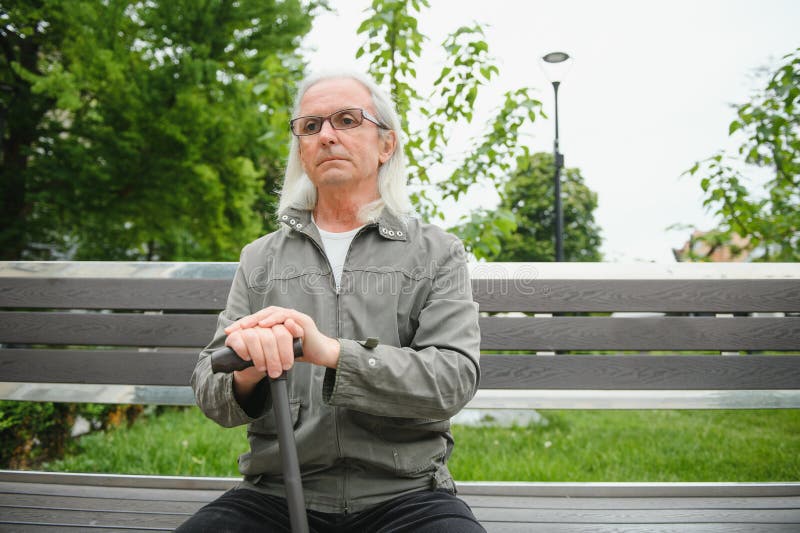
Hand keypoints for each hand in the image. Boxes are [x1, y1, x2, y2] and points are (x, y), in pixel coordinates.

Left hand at [225, 307, 339, 371]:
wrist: (321, 353)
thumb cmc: (300, 352)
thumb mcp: (279, 350)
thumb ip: (266, 348)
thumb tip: (246, 354)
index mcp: (277, 322)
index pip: (258, 320)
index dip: (243, 324)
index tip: (229, 332)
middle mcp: (285, 316)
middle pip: (263, 313)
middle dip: (248, 321)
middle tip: (236, 328)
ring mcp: (294, 317)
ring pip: (275, 313)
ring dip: (261, 318)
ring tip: (250, 326)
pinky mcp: (303, 321)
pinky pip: (289, 317)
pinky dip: (278, 320)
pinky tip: (268, 325)